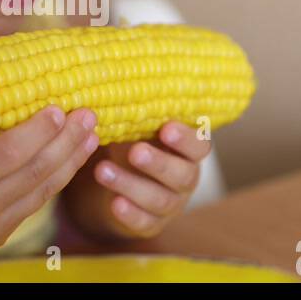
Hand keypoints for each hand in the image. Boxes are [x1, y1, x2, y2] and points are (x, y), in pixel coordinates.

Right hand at [0, 105, 99, 270]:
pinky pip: (33, 202)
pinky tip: (71, 157)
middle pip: (33, 172)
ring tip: (91, 133)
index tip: (57, 107)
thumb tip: (4, 83)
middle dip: (66, 142)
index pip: (6, 154)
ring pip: (41, 190)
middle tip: (88, 113)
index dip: (37, 130)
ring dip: (71, 160)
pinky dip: (56, 177)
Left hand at [91, 121, 210, 238]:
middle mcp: (186, 176)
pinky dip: (130, 214)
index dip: (185, 138)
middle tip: (135, 152)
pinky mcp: (152, 223)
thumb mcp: (136, 126)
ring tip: (101, 171)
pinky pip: (146, 223)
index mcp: (187, 149)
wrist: (119, 180)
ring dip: (131, 185)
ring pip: (160, 199)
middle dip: (158, 164)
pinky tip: (114, 203)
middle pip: (182, 175)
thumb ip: (134, 109)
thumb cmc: (132, 141)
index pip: (199, 145)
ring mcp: (172, 203)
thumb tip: (110, 76)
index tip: (166, 128)